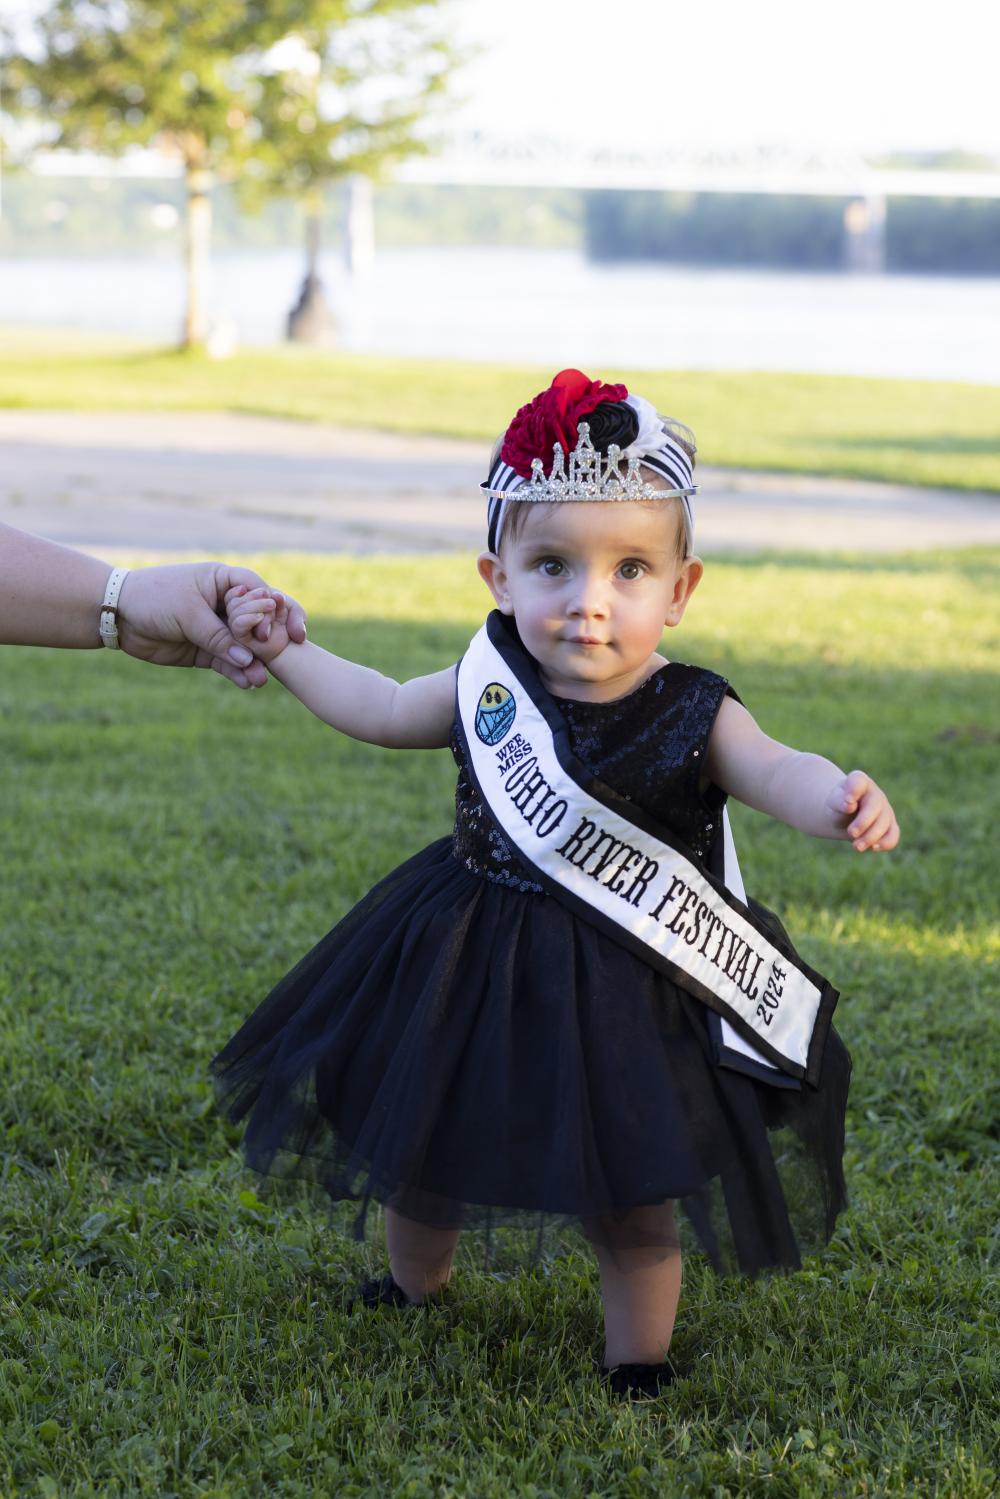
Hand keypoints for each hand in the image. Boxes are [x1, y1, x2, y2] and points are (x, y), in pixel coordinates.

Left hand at [116, 562, 305, 687]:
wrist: (119, 616)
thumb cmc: (154, 598)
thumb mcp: (188, 613)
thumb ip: (218, 637)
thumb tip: (248, 660)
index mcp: (225, 582)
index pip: (260, 593)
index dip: (273, 611)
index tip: (276, 629)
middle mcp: (227, 604)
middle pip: (260, 621)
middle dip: (271, 640)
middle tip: (276, 655)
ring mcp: (218, 629)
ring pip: (246, 647)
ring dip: (255, 663)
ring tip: (260, 680)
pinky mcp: (207, 651)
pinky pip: (229, 663)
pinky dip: (238, 673)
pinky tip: (247, 683)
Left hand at [828, 770, 899, 851]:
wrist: (843, 814)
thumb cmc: (838, 805)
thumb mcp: (833, 802)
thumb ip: (839, 802)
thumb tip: (850, 805)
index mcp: (859, 782)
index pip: (858, 781)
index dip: (854, 790)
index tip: (848, 801)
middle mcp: (875, 794)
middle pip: (874, 807)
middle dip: (863, 822)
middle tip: (851, 833)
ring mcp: (885, 809)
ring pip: (884, 823)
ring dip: (871, 837)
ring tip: (856, 846)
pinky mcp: (890, 825)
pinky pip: (893, 834)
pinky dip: (886, 843)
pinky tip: (873, 848)